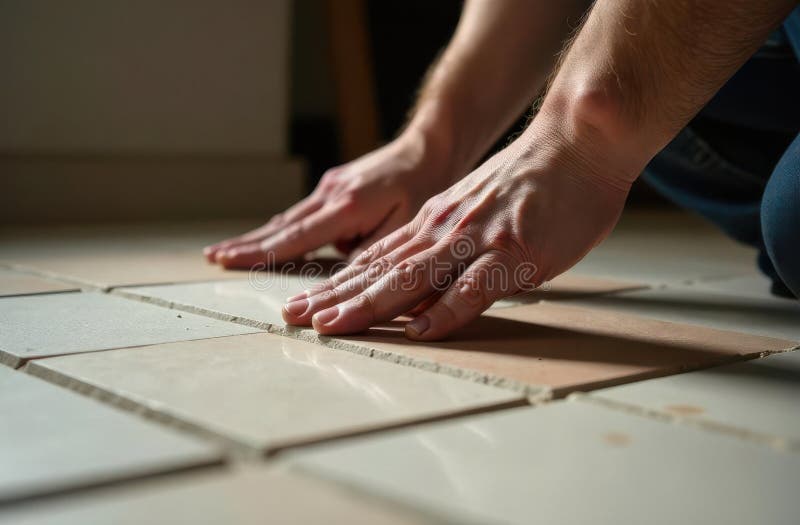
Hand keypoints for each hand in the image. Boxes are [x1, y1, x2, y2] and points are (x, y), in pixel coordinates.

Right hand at [204, 128, 455, 267]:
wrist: (428, 148)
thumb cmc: (423, 188)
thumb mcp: (405, 227)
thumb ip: (371, 254)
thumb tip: (341, 280)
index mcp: (345, 207)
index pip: (293, 237)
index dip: (259, 253)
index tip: (226, 261)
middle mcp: (330, 194)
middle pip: (280, 227)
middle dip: (246, 244)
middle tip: (213, 257)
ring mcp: (331, 187)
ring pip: (289, 219)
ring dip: (259, 236)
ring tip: (229, 251)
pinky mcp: (336, 186)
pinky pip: (305, 213)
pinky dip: (284, 228)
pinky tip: (270, 237)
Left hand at [282, 121, 631, 339]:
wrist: (575, 144)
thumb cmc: (532, 182)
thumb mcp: (474, 208)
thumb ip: (448, 244)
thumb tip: (424, 288)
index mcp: (434, 223)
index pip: (376, 259)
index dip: (338, 283)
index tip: (306, 302)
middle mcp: (444, 231)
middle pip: (380, 270)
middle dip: (334, 296)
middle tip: (295, 317)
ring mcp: (476, 241)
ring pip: (412, 277)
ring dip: (369, 303)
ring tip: (331, 324)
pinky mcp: (513, 253)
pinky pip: (473, 288)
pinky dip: (445, 311)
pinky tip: (418, 329)